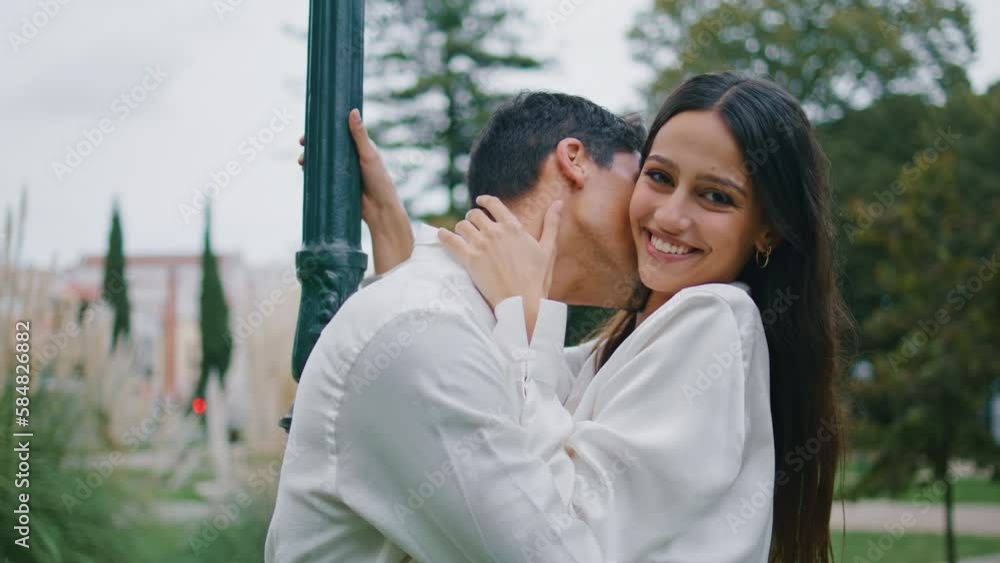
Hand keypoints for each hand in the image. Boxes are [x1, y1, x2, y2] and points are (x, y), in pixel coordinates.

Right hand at [298, 110, 413, 273]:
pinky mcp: (339, 185)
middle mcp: (350, 158)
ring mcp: (343, 172)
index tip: (310, 129)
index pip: (338, 134)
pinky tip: (305, 173)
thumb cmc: (380, 181)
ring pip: (323, 162)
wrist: (380, 210)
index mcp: (359, 147)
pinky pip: (323, 177)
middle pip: (327, 147)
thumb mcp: (369, 155)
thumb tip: (353, 111)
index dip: (324, 131)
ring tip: (302, 162)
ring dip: (310, 160)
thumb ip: (360, 135)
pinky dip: (313, 173)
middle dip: (313, 145)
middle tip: (302, 144)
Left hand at [439, 195, 561, 339]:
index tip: (480, 201)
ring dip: (460, 228)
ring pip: (462, 225)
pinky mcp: (469, 258)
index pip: (494, 204)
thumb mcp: (548, 248)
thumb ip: (552, 223)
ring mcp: (481, 244)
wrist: (522, 301)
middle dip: (472, 218)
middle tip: (471, 225)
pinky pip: (450, 240)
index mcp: (513, 227)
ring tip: (460, 234)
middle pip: (474, 215)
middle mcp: (495, 231)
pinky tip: (441, 234)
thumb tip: (559, 202)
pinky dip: (443, 236)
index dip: (484, 201)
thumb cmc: (537, 278)